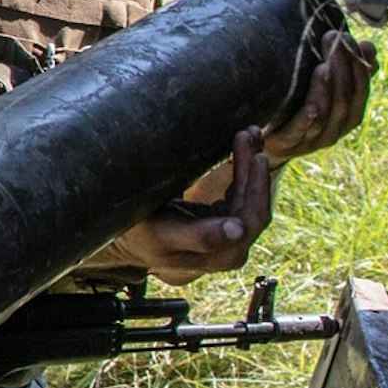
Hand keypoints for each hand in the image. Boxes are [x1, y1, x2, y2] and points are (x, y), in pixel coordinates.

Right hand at [112, 127, 277, 281]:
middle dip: (254, 166)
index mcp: (223, 255)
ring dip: (252, 160)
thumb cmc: (142, 236)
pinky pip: (244, 187)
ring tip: (248, 131)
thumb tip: (238, 230)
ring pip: (252, 192)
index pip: (252, 219)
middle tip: (248, 133)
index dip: (257, 187)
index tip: (257, 156)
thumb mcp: (164, 234)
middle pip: (255, 202)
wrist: (131, 238)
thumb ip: (199, 235)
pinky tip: (245, 140)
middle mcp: (233, 247)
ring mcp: (232, 232)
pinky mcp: (227, 216)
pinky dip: (246, 163)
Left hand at [264, 32, 375, 163]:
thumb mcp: (326, 89)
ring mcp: (312, 140)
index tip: (347, 37)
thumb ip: (347, 72)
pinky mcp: (287, 145)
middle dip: (342, 68)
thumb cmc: (300, 107)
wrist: (268, 140)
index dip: (358, 65)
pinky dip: (306, 120)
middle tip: (332, 38)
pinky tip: (311, 107)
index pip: (360, 89)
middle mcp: (335, 129)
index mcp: (348, 115)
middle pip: (344, 99)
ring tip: (324, 66)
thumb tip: (369, 46)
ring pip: (325, 116)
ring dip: (326, 90)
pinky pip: (298, 133)